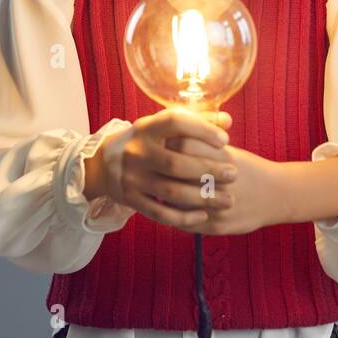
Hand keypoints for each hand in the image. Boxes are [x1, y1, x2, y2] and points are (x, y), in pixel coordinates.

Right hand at [91, 108, 237, 229]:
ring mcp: (132, 178)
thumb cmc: (148, 140)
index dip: (202, 130)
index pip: (174, 123)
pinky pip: (160, 213)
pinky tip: (204, 215)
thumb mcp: (164, 126)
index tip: (225, 140)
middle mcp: (136, 152)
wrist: (104, 162)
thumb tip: (228, 120)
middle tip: (233, 174)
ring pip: (171, 192)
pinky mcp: (131, 200)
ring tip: (227, 199)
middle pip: (175, 163)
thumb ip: (197, 120)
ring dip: (202, 198)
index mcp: (146, 128)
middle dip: (208, 170)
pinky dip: (184, 217)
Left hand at [166, 132, 285, 235]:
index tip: (160, 145)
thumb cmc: (247, 167)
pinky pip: (185, 222)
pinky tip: (169, 208)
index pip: (183, 145)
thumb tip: (164, 138)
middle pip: (178, 173)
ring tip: (158, 188)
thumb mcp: (227, 151)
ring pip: (177, 201)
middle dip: (161, 170)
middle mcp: (220, 181)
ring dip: (164, 195)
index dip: (168, 144)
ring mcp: (218, 205)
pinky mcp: (218, 226)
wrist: (277, 194)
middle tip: (152, 168)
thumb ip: (200, 144)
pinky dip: (173, 215)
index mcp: (222, 157)